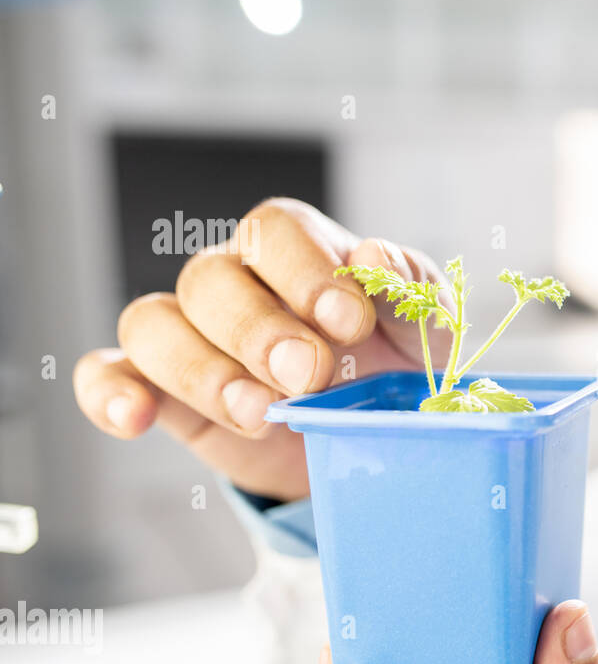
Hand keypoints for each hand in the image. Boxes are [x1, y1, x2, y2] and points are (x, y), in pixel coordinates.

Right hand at [73, 199, 448, 500]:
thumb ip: (407, 290)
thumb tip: (374, 258)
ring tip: (260, 414)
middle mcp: (234, 281)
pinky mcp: (167, 393)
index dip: (306, 271)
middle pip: (211, 279)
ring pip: (155, 325)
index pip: (275, 229)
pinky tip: (136, 418)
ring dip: (202, 371)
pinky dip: (110, 392)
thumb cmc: (395, 362)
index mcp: (297, 250)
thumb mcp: (424, 328)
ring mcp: (192, 335)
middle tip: (310, 377)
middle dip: (259, 331)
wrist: (372, 433)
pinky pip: (107, 374)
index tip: (349, 321)